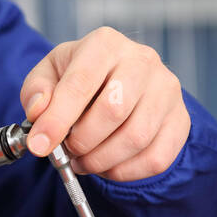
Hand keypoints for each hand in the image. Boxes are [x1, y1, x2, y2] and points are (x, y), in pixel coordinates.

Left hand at [20, 26, 190, 180]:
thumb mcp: (51, 75)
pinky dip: (126, 172)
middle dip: (84, 141)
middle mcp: (142, 61)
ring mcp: (166, 90)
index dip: (57, 119)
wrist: (125, 83)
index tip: (39, 146)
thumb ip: (37, 91)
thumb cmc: (83, 79)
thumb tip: (39, 112)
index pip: (81, 83)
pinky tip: (109, 166)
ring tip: (86, 161)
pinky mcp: (180, 120)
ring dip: (102, 160)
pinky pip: (156, 158)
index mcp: (105, 44)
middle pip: (114, 110)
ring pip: (136, 137)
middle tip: (69, 152)